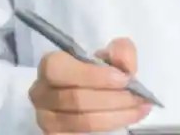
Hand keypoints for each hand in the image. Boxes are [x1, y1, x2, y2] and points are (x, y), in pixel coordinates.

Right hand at [29, 37, 152, 133]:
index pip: (61, 70)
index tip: (124, 79)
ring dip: (117, 115)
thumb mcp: (109, 57)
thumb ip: (120, 53)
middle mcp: (40, 93)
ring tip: (139, 108)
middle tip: (139, 97)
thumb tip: (125, 67)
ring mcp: (46, 119)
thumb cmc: (96, 75)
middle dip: (114, 98)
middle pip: (77, 99)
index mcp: (49, 66)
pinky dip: (111, 127)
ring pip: (83, 121)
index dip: (93, 75)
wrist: (90, 98)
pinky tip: (128, 118)